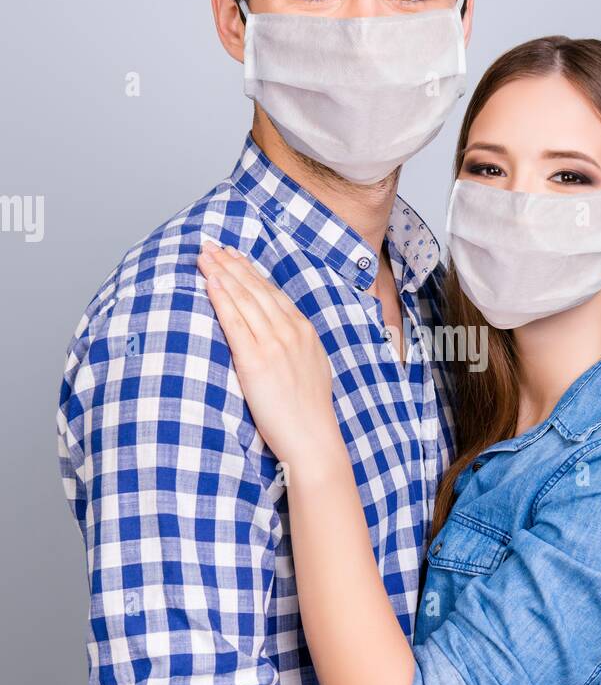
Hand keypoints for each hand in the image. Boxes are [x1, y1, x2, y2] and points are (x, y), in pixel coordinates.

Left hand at [197, 243, 337, 465]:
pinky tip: (209, 281)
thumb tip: (279, 338)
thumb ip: (295, 347)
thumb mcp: (311, 368)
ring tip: (203, 256)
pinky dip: (221, 297)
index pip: (272, 293)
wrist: (312, 438)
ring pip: (243, 298)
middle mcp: (291, 331)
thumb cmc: (309, 412)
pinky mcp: (256, 360)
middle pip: (255, 289)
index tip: (232, 256)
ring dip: (221, 273)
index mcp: (304, 332)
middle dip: (231, 264)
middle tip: (210, 246)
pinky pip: (234, 320)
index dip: (249, 271)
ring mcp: (274, 344)